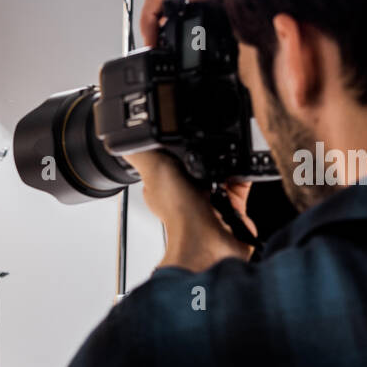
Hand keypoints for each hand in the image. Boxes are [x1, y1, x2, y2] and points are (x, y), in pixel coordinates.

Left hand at [125, 148, 255, 271]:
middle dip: (204, 149)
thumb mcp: (152, 168)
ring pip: (221, 168)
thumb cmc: (178, 211)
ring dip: (225, 160)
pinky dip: (244, 173)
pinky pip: (242, 181)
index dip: (173, 144)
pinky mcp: (233, 205)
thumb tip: (122, 139)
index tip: (178, 128)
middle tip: (205, 144)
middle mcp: (187, 193)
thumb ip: (139, 152)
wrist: (209, 238)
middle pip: (198, 160)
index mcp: (164, 184)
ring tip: (221, 158)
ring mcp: (210, 200)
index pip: (167, 158)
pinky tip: (238, 169)